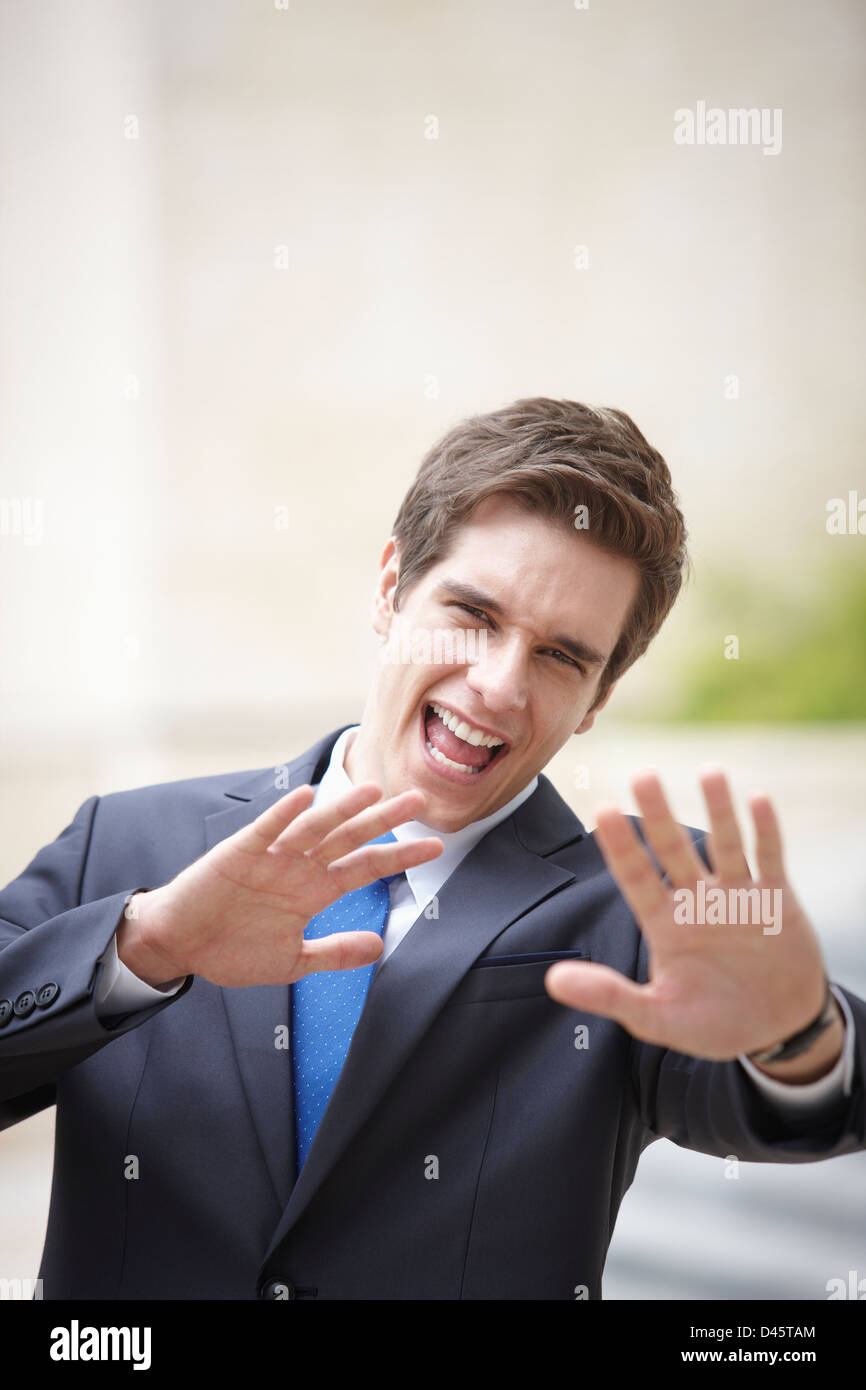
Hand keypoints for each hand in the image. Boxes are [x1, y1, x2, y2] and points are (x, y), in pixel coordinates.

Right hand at [117, 782, 442, 987]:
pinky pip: (266, 829)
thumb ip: (335, 952)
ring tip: (373, 792)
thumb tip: (379, 948)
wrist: (180, 945)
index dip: (400, 857)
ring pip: (315, 827)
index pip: (365, 867)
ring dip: (342, 809)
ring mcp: (271, 857)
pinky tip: (306, 796)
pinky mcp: (239, 853)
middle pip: (349, 838)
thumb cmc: (232, 950)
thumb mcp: (293, 961)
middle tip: (419, 801)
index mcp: (313, 890)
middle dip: (384, 820)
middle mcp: (299, 867)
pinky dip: (284, 814)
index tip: (436, 848)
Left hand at [545, 766, 836, 1061]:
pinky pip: (769, 858)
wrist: (777, 1029)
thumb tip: (552, 981)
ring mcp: (737, 897)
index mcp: (663, 924)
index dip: (620, 845)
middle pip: (674, 849)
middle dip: (659, 815)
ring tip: (709, 771)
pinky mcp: (776, 901)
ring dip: (718, 809)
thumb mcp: (657, 1018)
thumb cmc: (712, 1022)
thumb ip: (610, 996)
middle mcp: (696, 901)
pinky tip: (758, 799)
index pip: (635, 876)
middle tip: (643, 774)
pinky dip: (765, 831)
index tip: (602, 810)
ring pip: (724, 844)